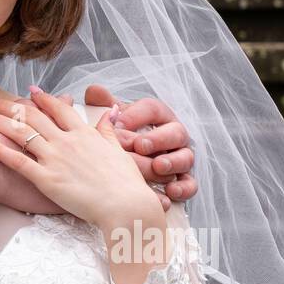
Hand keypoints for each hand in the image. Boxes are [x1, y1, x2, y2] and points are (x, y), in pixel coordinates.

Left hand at [0, 87, 162, 229]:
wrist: (125, 206)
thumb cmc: (125, 183)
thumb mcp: (118, 150)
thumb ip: (107, 129)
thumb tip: (109, 111)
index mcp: (83, 133)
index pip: (57, 108)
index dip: (41, 98)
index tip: (28, 90)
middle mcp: (66, 141)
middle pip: (31, 115)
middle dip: (6, 104)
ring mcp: (54, 158)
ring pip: (19, 132)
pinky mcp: (45, 178)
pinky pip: (16, 160)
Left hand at [84, 84, 196, 204]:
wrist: (125, 173)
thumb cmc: (121, 140)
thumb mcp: (112, 122)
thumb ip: (103, 105)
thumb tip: (94, 91)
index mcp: (157, 116)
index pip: (152, 109)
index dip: (137, 115)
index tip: (119, 123)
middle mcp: (173, 135)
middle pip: (175, 132)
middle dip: (157, 139)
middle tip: (139, 145)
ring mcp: (180, 157)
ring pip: (185, 157)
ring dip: (172, 162)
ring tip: (157, 166)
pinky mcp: (184, 180)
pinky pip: (190, 184)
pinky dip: (183, 188)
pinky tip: (169, 192)